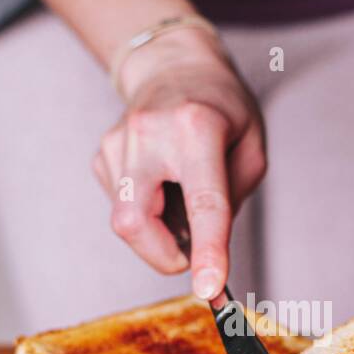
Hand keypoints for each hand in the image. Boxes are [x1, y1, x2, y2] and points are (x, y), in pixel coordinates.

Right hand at [93, 27, 264, 297]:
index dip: (207, 251)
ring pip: (127, 223)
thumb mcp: (251, 146)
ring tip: (179, 193)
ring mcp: (117, 144)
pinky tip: (160, 181)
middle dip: (164, 256)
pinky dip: (146, 211)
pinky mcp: (102, 156)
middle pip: (135, 224)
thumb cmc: (221, 107)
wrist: (173, 64)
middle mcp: (149, 134)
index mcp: (196, 128)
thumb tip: (202, 251)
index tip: (209, 289)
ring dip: (159, 230)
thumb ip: (233, 199)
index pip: (202, 202)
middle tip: (192, 252)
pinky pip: (122, 209)